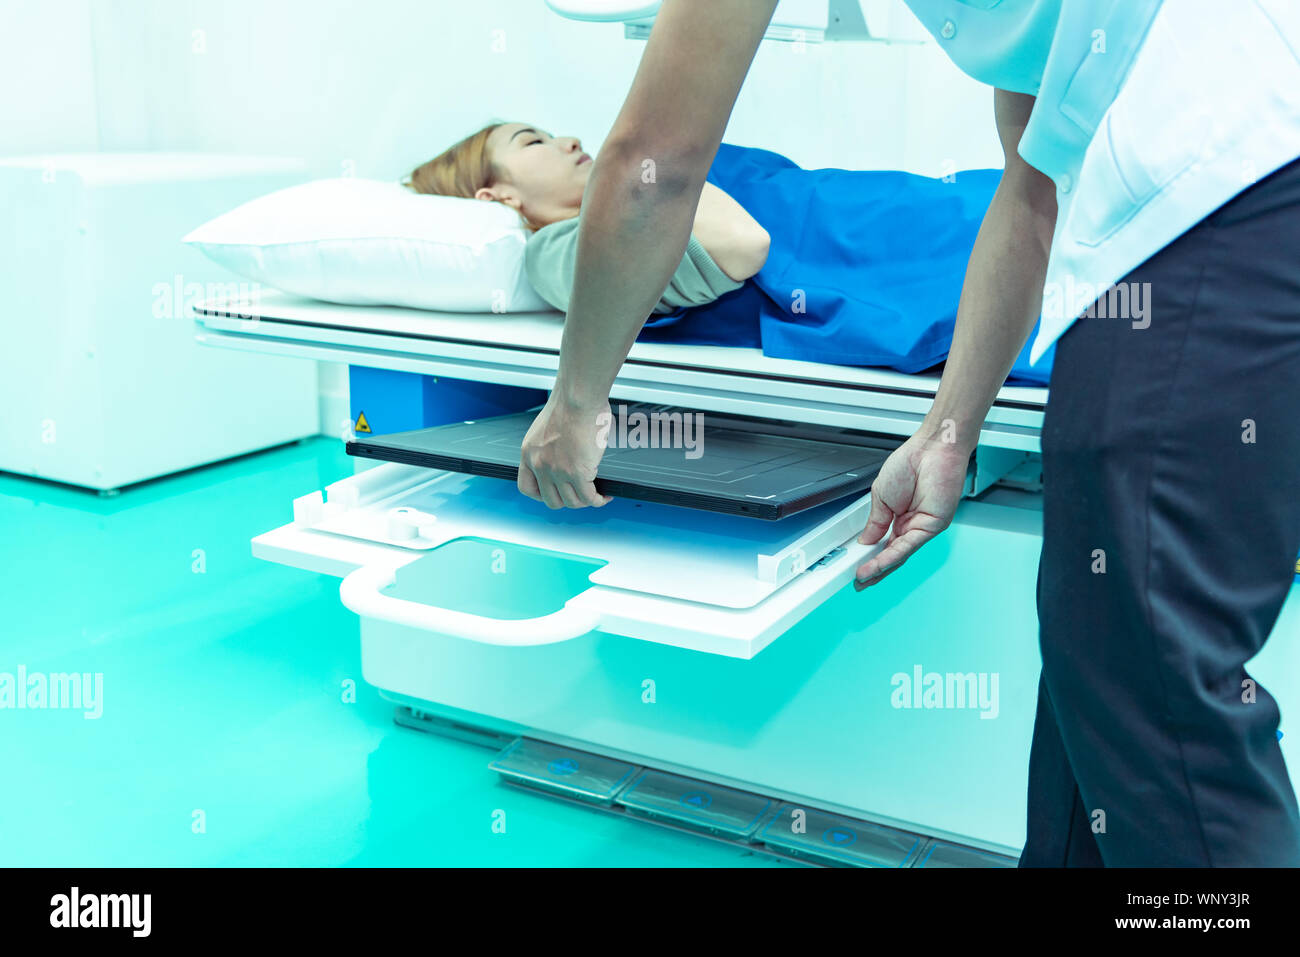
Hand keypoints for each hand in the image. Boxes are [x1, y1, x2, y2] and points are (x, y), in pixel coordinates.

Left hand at [518, 395, 614, 508]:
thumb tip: (564, 456)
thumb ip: (549, 447)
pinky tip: (604, 495)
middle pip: (552, 500)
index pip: (527, 488)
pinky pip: (589, 497)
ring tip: (596, 494)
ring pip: (572, 502)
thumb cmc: (569, 403)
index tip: (554, 493)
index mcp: (529, 453)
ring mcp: (558, 471)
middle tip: (580, 493)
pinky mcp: (578, 472)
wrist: (578, 397)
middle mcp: (540, 465)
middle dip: (568, 500)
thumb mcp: (546, 429)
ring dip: (586, 501)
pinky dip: (599, 500)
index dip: (542, 496)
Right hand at [854, 432, 970, 588]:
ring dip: (879, 568)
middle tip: (859, 582)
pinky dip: (890, 557)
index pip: (884, 545)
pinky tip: (877, 565)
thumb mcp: (881, 496)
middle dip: (874, 571)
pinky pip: (908, 547)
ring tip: (862, 577)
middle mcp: (912, 526)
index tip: (856, 568)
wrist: (932, 448)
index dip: (870, 559)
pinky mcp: (932, 527)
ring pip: (899, 555)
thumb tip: (865, 541)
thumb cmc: (912, 462)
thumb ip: (874, 522)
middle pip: (892, 555)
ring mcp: (923, 528)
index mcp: (900, 518)